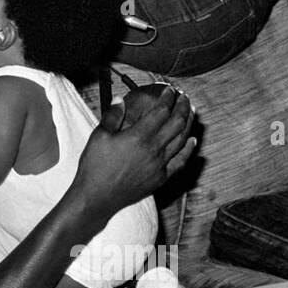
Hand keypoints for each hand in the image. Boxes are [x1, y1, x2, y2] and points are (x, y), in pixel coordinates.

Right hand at [73, 85, 195, 217]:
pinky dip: (189, 149)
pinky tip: (193, 141)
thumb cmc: (95, 167)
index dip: (168, 98)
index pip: (161, 111)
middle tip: (184, 96)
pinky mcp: (161, 178)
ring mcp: (160, 164)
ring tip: (191, 112)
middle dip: (182, 106)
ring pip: (182, 140)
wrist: (98, 197)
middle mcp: (154, 149)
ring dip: (188, 123)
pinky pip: (180, 161)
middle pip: (176, 123)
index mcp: (139, 136)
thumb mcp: (99, 136)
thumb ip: (112, 116)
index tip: (170, 89)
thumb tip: (120, 100)